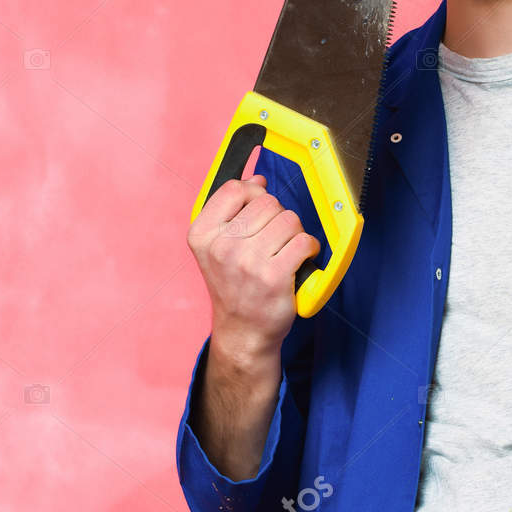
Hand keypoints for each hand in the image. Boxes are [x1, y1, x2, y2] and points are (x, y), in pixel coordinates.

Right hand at [187, 147, 319, 358]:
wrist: (242, 332)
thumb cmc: (235, 287)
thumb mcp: (218, 248)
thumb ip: (233, 211)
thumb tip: (256, 179)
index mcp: (202, 235)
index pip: (235, 189)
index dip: (254, 194)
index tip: (258, 211)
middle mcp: (221, 247)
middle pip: (267, 202)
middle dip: (277, 217)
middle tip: (273, 241)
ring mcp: (247, 262)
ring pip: (289, 219)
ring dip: (295, 233)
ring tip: (285, 252)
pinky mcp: (274, 277)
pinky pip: (304, 241)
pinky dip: (309, 249)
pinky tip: (300, 260)